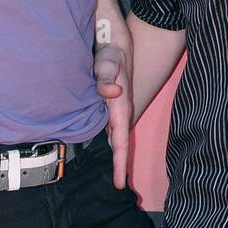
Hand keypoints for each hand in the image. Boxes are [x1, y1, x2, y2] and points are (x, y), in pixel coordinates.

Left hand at [94, 39, 132, 189]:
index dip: (120, 162)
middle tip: (119, 186)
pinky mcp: (111, 104)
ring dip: (116, 155)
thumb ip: (106, 77)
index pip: (121, 141)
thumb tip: (112, 93)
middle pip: (120, 144)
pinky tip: (106, 147)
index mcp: (121, 107)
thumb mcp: (108, 62)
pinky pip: (112, 128)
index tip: (120, 184)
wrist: (116, 40)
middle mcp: (121, 111)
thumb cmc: (110, 51)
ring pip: (117, 137)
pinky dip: (111, 141)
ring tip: (115, 175)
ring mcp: (117, 109)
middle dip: (121, 165)